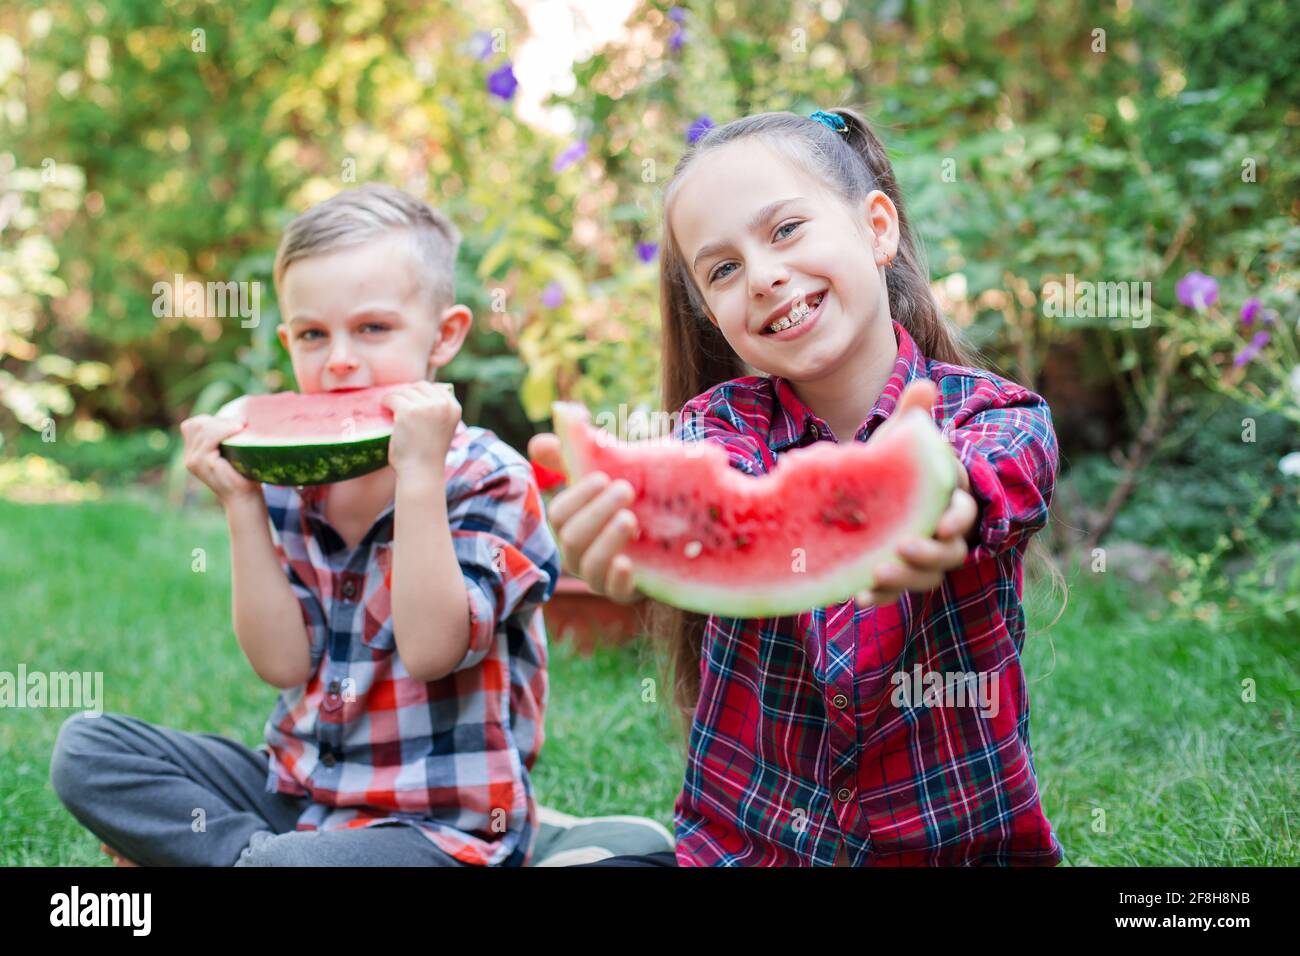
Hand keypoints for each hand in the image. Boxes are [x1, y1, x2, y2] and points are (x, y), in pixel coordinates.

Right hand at [181, 413, 260, 505]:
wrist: (244, 499)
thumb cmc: (244, 475)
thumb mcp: (232, 453)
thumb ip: (226, 438)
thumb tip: (240, 415)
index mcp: (194, 453)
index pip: (193, 425)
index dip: (211, 419)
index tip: (234, 422)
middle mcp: (190, 457)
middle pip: (195, 424)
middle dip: (218, 419)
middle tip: (242, 421)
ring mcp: (193, 460)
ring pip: (202, 428)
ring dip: (224, 423)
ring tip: (242, 425)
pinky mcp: (201, 463)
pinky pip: (209, 438)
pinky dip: (224, 430)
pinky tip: (238, 429)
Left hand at [383, 381, 460, 477]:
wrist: (421, 473)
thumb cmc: (428, 454)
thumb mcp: (443, 429)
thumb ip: (437, 412)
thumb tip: (418, 392)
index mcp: (454, 408)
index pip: (435, 388)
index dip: (421, 394)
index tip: (411, 402)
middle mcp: (442, 405)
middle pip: (420, 386)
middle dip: (408, 394)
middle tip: (398, 404)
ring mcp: (425, 407)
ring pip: (405, 391)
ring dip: (396, 399)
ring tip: (390, 408)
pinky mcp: (408, 412)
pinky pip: (392, 398)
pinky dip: (386, 402)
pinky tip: (384, 409)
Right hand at [528, 432, 641, 603]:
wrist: (668, 536)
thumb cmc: (627, 502)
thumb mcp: (604, 476)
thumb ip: (574, 456)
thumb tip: (543, 439)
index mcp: (569, 525)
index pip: (559, 514)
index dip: (578, 496)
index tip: (604, 477)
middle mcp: (577, 553)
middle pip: (572, 538)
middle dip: (597, 513)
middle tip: (626, 490)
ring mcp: (598, 576)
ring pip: (589, 565)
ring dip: (607, 541)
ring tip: (630, 519)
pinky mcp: (623, 592)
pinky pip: (612, 592)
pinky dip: (617, 578)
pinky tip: (628, 562)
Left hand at [854, 380, 976, 607]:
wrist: (864, 496)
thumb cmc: (891, 465)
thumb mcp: (897, 439)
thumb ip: (913, 418)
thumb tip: (924, 384)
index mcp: (948, 499)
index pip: (965, 511)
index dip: (958, 518)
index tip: (942, 523)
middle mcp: (942, 533)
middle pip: (950, 551)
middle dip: (930, 552)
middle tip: (904, 548)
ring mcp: (921, 559)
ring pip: (926, 577)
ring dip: (904, 579)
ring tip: (876, 575)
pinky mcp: (897, 577)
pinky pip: (894, 594)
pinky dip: (879, 598)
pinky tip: (856, 598)